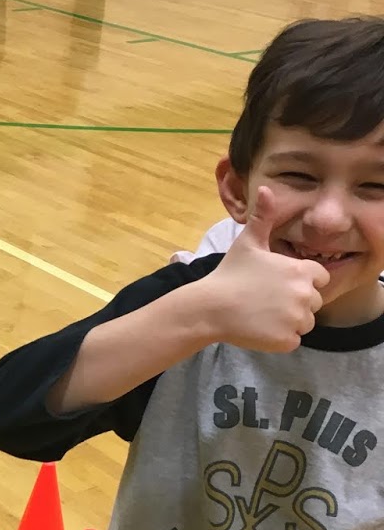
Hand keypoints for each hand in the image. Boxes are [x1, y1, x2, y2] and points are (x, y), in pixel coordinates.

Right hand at [202, 185, 327, 351]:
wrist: (210, 307)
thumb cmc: (229, 273)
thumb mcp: (248, 242)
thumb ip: (263, 217)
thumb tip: (265, 188)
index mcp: (301, 271)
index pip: (319, 279)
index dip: (300, 282)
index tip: (277, 284)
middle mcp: (304, 295)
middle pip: (313, 302)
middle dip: (294, 303)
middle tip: (265, 301)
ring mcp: (296, 319)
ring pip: (304, 323)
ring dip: (288, 322)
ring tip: (262, 315)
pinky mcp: (286, 340)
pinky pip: (292, 341)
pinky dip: (279, 339)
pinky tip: (259, 329)